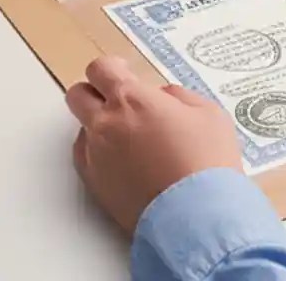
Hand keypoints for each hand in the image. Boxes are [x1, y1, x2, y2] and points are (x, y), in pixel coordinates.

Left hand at [65, 56, 243, 231]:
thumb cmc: (207, 162)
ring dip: (99, 126)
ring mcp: (96, 156)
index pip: (100, 69)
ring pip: (82, 129)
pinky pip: (87, 158)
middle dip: (94, 93)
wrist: (197, 216)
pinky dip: (100, 154)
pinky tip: (125, 162)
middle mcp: (105, 124)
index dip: (111, 68)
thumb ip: (178, 97)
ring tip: (130, 140)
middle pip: (77, 95)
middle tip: (117, 102)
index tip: (123, 73)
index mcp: (131, 99)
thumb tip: (162, 98)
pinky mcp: (94, 185)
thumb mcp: (208, 113)